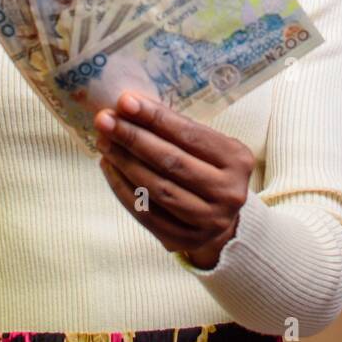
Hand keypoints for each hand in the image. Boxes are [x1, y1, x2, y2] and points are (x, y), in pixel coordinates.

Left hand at [93, 91, 252, 269]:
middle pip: (171, 162)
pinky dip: (122, 188)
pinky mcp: (184, 240)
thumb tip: (128, 105)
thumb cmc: (207, 169)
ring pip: (157, 188)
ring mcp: (208, 221)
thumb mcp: (205, 145)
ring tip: (103, 141)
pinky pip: (146, 212)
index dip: (155, 117)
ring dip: (123, 162)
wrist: (220, 218)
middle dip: (133, 137)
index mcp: (237, 160)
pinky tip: (108, 167)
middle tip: (104, 120)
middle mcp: (228, 192)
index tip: (125, 101)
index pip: (189, 134)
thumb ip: (174, 127)